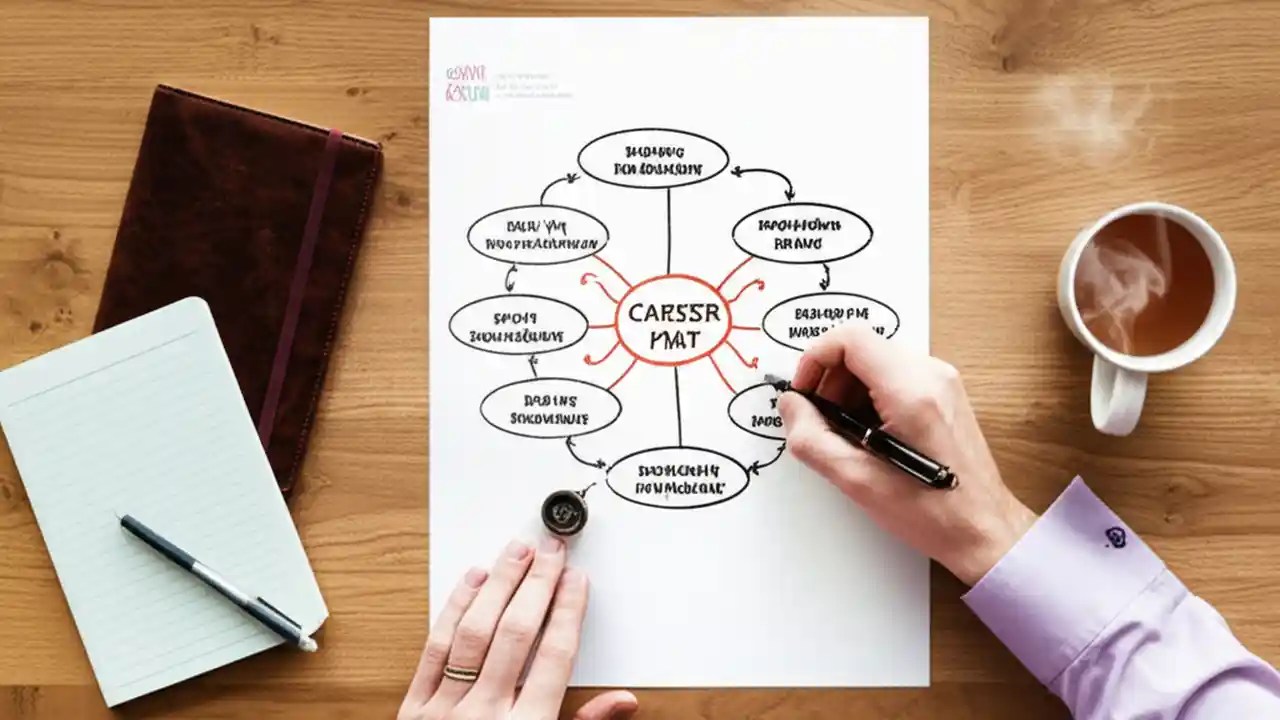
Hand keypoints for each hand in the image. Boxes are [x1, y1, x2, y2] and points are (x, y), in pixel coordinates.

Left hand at [399, 537, 637, 719]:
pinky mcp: (413, 708)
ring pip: (474, 632)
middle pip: (516, 634)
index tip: (577, 581)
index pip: (554, 656)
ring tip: (516, 552)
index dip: (568, 612)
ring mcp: (446, 710)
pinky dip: (454, 609)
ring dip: (497, 585)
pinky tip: (471, 582)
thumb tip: (624, 701)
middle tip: (551, 551)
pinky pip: (435, 648)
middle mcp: (486, 716)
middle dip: (537, 585)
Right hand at [777, 323, 1036, 584]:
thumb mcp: (856, 480)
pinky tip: (871, 436)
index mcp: (910, 390)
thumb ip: (811, 438)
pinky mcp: (945, 392)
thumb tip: (790, 404)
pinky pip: (895, 376)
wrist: (984, 529)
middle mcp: (931, 374)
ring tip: (848, 436)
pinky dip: (871, 397)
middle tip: (823, 424)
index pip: (850, 338)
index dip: (814, 359)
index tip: (803, 394)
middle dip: (830, 381)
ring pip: (876, 362)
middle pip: (862, 349)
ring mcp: (942, 380)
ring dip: (850, 391)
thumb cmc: (929, 512)